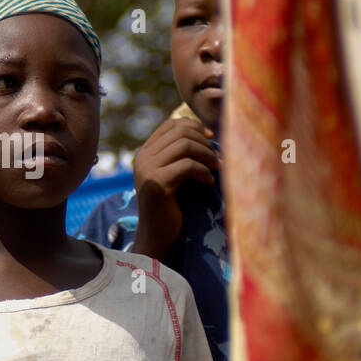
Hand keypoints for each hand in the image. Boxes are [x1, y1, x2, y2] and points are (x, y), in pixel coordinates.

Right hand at [131, 117, 219, 260]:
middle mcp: (142, 158)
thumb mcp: (175, 174)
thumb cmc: (172, 206)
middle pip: (180, 132)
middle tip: (218, 158)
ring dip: (207, 155)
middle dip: (205, 142)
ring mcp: (147, 169)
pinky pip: (187, 166)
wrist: (158, 235)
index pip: (171, 125)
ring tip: (217, 168)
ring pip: (184, 145)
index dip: (194, 126)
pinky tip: (209, 182)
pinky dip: (203, 171)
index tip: (211, 138)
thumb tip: (207, 132)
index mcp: (145, 153)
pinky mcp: (156, 183)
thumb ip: (182, 154)